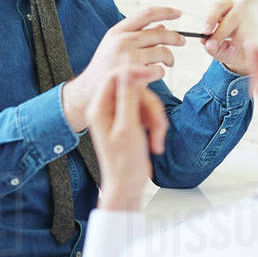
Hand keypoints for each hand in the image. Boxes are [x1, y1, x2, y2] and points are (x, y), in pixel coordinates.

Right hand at [61, 7, 184, 132]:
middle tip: (182, 41)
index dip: (166, 11)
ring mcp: (127, 57)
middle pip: (160, 34)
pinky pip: (160, 70)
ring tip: (168, 63)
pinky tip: (154, 75)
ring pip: (163, 52)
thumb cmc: (106, 68)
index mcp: (117, 31)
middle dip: (176, 37)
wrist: (89, 93)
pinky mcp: (134, 74)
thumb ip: (137, 35)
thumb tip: (162, 25)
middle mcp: (122, 41)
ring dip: (169, 58)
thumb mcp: (116, 46)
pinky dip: (161, 73)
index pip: (147, 14)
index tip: (178, 13)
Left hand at [87, 66, 168, 210]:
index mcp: (99, 109)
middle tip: (158, 125)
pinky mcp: (131, 122)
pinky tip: (156, 140)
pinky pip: (148, 112)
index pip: (115, 77)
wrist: (128, 184)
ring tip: (157, 138)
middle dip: (151, 107)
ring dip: (156, 119)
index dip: (134, 73)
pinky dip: (156, 124)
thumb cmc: (124, 163)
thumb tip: (128, 72)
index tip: (152, 74)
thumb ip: (128, 97)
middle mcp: (107, 110)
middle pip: (135, 90)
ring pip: (144, 101)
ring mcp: (119, 116)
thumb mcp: (128, 127)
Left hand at [201, 0, 249, 74]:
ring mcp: (257, 17)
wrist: (249, 58)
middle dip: (223, 30)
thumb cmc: (231, 49)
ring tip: (233, 48)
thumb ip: (211, 47)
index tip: (204, 32)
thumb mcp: (219, 50)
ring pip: (249, 22)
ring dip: (239, 36)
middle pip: (234, 14)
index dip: (210, 18)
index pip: (218, 6)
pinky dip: (251, 41)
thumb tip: (208, 44)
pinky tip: (246, 48)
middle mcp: (243, 9)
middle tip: (214, 44)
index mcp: (227, 9)